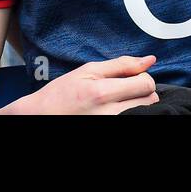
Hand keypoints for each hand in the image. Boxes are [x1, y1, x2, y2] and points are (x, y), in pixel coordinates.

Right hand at [9, 55, 159, 114]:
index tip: (131, 78)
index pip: (146, 83)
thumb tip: (150, 60)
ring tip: (120, 102)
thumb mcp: (88, 71)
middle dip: (142, 91)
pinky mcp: (110, 131)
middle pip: (150, 100)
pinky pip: (134, 121)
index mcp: (101, 92)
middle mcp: (108, 114)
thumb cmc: (62, 93)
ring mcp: (110, 124)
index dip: (142, 77)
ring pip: (146, 113)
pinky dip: (132, 113)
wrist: (40, 116)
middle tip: (124, 91)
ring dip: (139, 104)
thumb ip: (121, 65)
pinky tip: (118, 110)